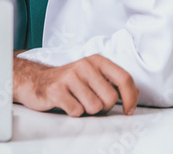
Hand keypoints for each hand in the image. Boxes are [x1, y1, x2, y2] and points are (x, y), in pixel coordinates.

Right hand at [14, 54, 139, 116]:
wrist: (36, 80)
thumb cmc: (68, 81)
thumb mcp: (93, 76)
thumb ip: (114, 83)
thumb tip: (135, 93)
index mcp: (96, 60)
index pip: (124, 78)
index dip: (131, 97)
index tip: (128, 109)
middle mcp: (83, 65)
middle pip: (110, 98)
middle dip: (103, 107)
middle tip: (91, 102)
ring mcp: (69, 76)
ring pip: (95, 107)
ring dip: (87, 110)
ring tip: (76, 101)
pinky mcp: (56, 89)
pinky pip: (77, 111)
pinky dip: (73, 112)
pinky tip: (66, 103)